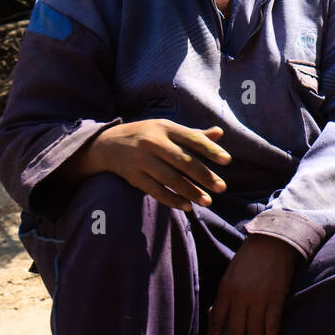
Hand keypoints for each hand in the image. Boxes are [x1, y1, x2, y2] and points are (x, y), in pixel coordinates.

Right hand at [73, 119, 231, 211]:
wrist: (107, 143)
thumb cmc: (147, 135)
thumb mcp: (167, 129)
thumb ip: (193, 134)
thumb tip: (220, 132)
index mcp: (165, 127)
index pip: (192, 138)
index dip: (210, 149)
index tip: (227, 161)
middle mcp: (153, 141)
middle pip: (183, 161)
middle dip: (204, 176)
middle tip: (222, 187)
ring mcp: (141, 159)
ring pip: (170, 179)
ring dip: (191, 192)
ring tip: (207, 201)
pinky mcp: (133, 175)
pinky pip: (155, 190)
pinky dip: (172, 200)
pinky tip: (187, 206)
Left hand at [207, 234, 299, 334]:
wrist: (273, 241)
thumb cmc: (250, 257)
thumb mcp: (230, 274)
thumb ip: (225, 295)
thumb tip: (219, 315)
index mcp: (225, 291)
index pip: (216, 322)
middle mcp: (240, 297)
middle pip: (235, 332)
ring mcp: (259, 298)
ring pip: (255, 331)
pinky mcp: (276, 298)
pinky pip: (273, 324)